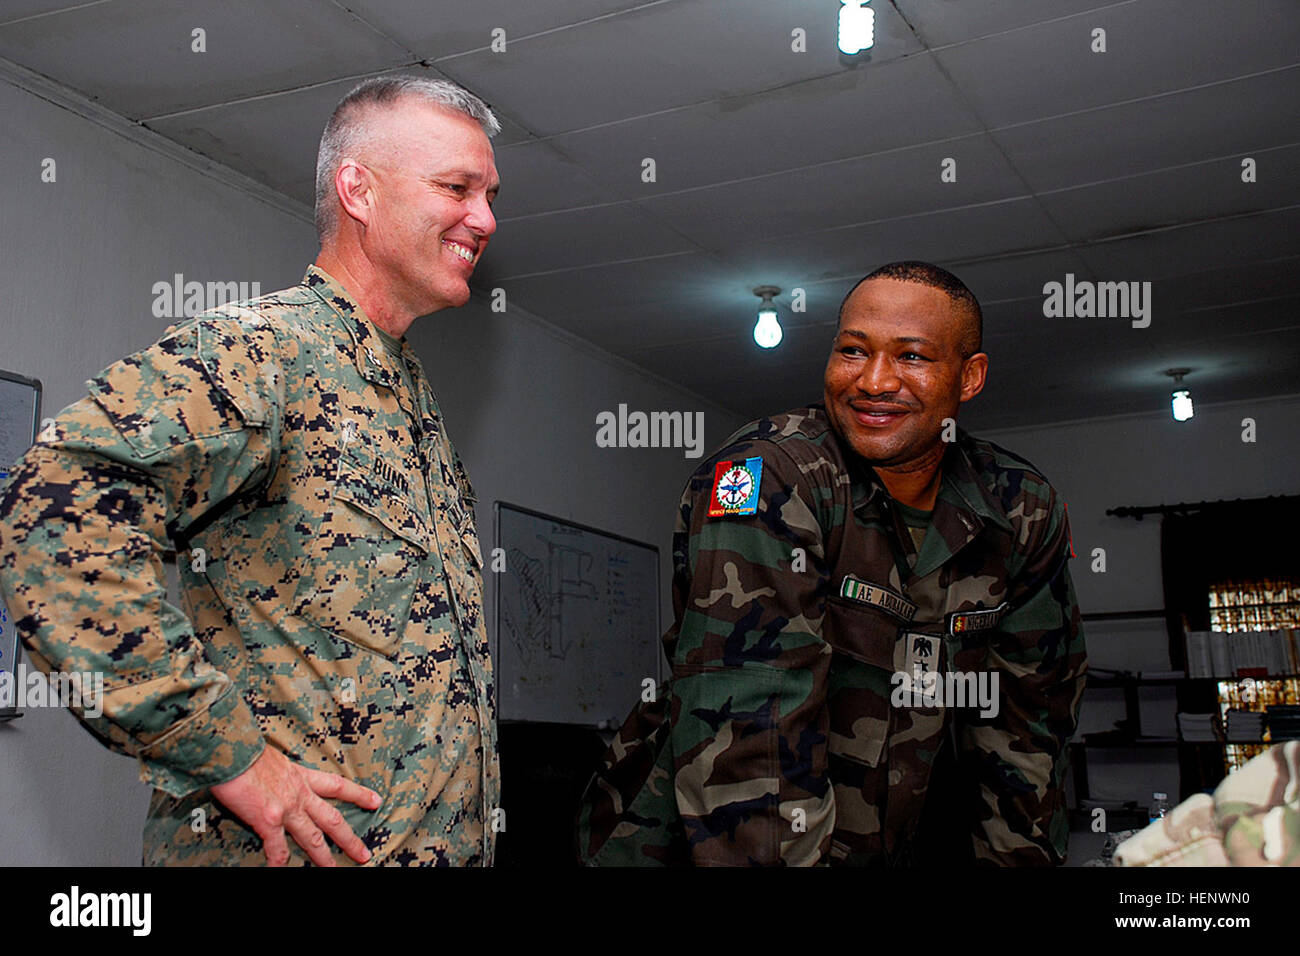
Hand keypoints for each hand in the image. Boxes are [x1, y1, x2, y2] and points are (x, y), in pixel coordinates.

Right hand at [210, 745, 382, 865]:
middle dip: (349, 839)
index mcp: (302, 777)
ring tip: (334, 869)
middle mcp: (299, 794)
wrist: (235, 752)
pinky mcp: (268, 821)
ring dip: (323, 857)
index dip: (358, 794)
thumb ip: (283, 773)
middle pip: (332, 820)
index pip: (338, 785)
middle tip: (363, 853)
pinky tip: (280, 870)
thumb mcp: (275, 758)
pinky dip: (279, 861)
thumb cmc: (249, 752)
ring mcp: (286, 809)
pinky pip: (277, 848)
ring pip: (312, 838)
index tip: (375, 801)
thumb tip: (278, 776)